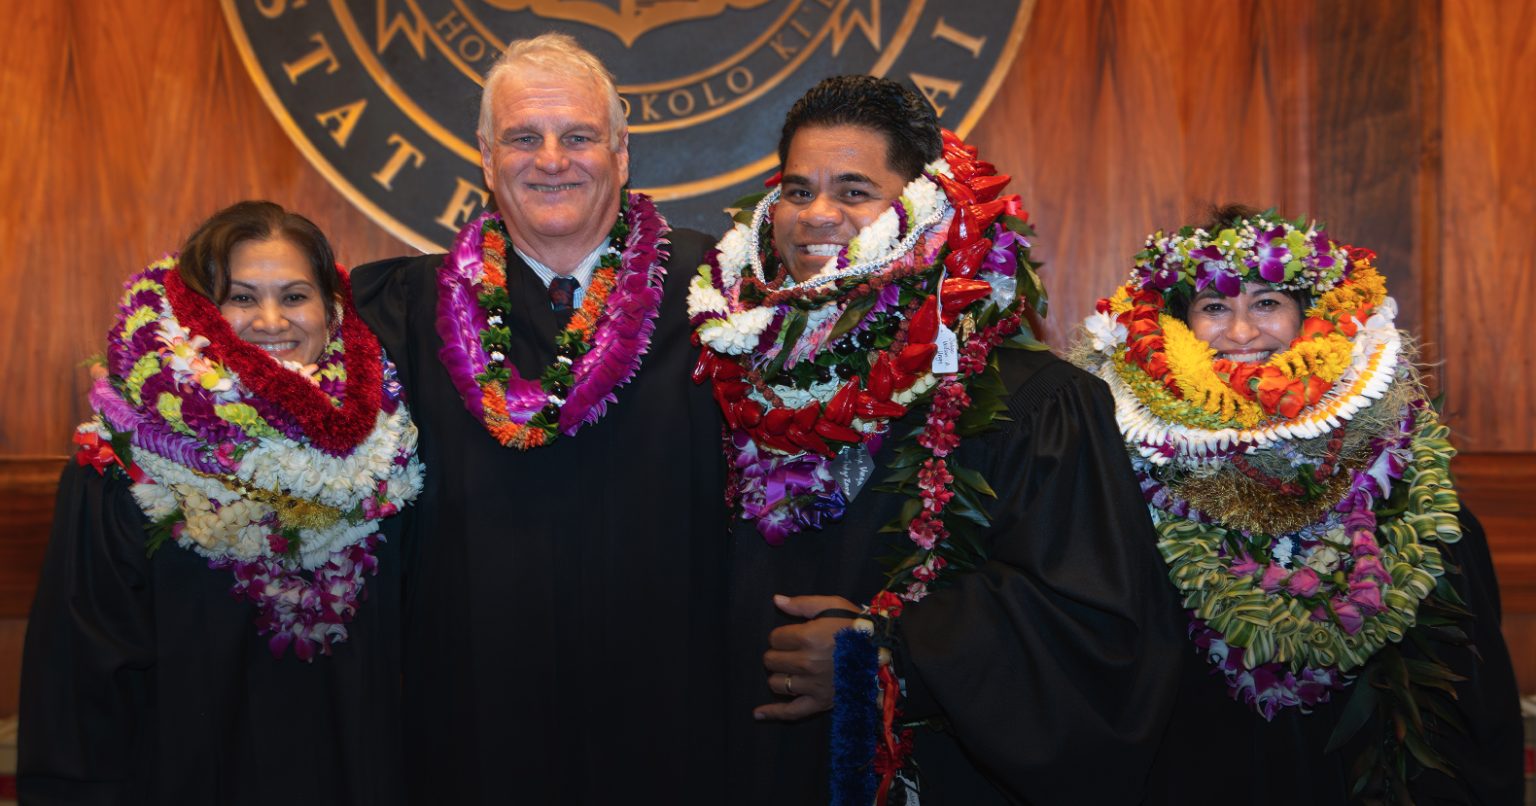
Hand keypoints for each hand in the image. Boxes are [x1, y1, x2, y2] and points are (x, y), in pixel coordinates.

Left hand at [753, 593, 859, 721]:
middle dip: (778, 654)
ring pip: (777, 683)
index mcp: (807, 637)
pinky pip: (791, 712)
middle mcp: (807, 663)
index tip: (793, 635)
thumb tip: (776, 600)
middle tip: (793, 651)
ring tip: (792, 669)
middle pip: (771, 661)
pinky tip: (758, 713)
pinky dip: (773, 713)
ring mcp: (812, 685)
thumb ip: (801, 603)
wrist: (883, 653)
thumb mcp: (832, 605)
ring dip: (781, 675)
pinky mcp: (820, 702)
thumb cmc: (856, 626)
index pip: (775, 638)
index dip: (782, 635)